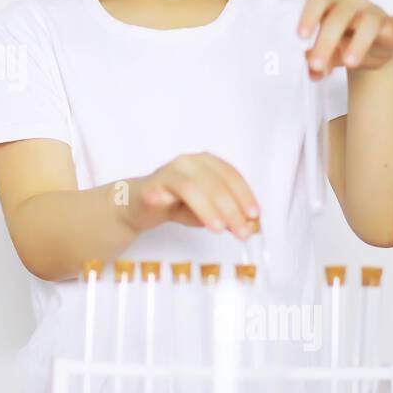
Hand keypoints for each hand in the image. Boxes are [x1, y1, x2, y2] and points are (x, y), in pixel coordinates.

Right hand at [123, 153, 260, 239]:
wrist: (137, 205)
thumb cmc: (176, 204)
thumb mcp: (207, 212)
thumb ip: (226, 216)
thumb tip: (248, 227)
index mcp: (208, 163)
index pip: (232, 176)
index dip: (245, 196)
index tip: (254, 216)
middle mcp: (191, 161)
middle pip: (217, 182)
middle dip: (232, 208)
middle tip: (242, 231)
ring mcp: (172, 169)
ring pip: (196, 186)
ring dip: (211, 209)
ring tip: (220, 229)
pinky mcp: (155, 183)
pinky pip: (174, 191)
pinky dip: (189, 205)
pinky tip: (200, 223)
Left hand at [298, 0, 392, 79]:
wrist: (368, 51)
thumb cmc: (341, 45)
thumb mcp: (327, 54)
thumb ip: (319, 63)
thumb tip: (313, 72)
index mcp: (331, 5)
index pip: (318, 1)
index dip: (309, 16)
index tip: (301, 37)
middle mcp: (352, 4)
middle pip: (339, 16)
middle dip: (327, 41)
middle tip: (316, 65)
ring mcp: (374, 13)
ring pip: (368, 21)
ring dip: (358, 42)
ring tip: (349, 63)